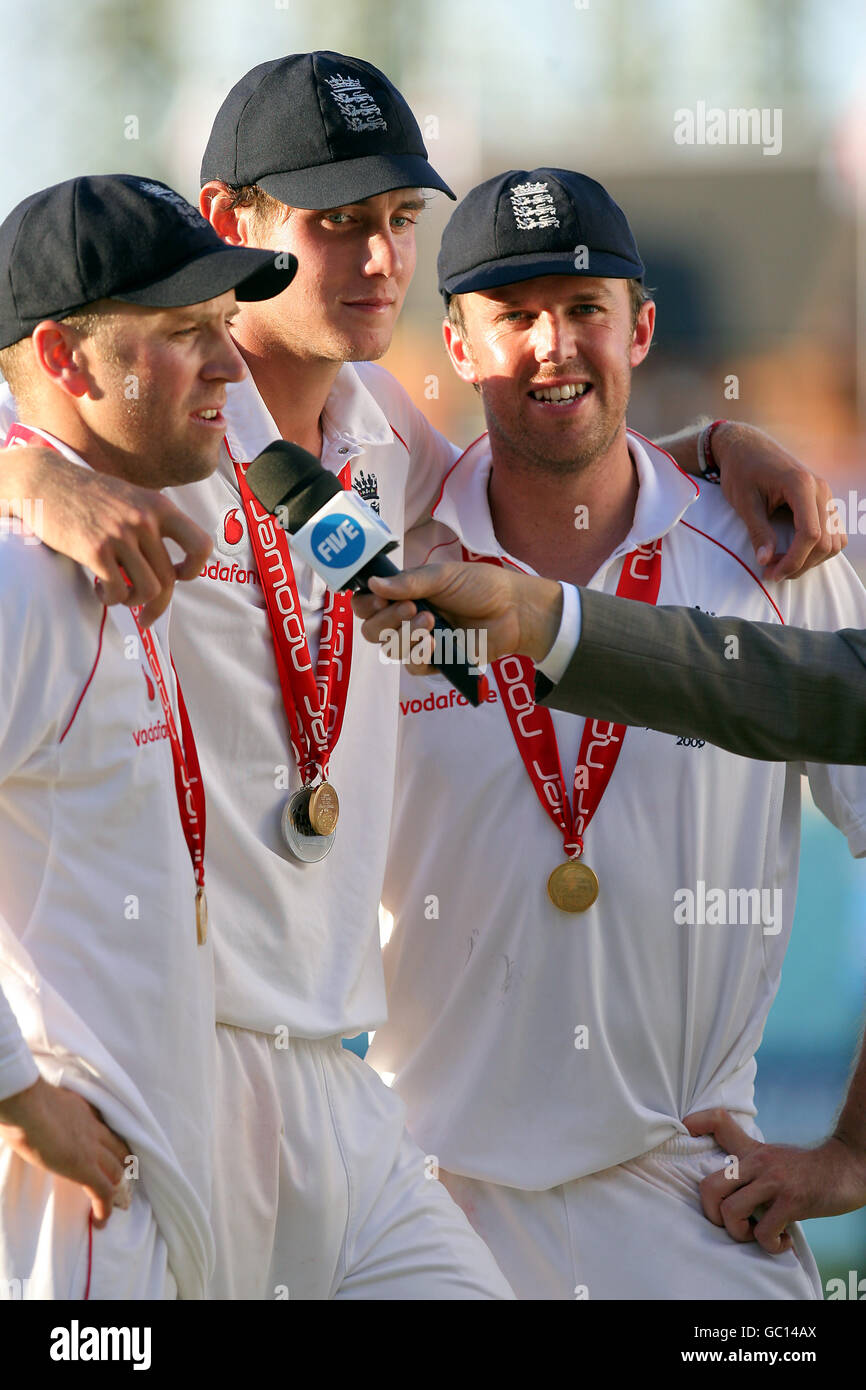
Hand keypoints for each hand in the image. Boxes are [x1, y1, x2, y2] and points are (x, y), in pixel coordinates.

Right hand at [0, 1076, 131, 1226]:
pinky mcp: (84, 1167)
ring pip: (115, 1170)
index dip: (109, 1145)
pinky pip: (102, 1191)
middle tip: (118, 1181)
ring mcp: (91, 1148)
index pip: (104, 1129)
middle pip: (118, 1149)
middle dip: (121, 1166)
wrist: (26, 1105)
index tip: (109, 1155)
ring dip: (115, 1188)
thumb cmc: (24, 1102)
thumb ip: (48, 1112)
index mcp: (83, 1112)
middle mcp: (93, 1128)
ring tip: (112, 1204)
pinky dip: (104, 1208)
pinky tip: (100, 1221)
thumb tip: (35, 1117)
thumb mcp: (43, 1104)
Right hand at [1, 445, 212, 627]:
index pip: (201, 544)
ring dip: (133, 602)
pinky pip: (118, 592)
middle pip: (169, 579)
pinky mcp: (96, 550)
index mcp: (159, 506)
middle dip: (159, 605)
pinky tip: (100, 590)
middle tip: (146, 618)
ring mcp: (121, 535)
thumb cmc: (88, 495)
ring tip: (119, 595)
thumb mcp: (131, 498)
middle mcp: (145, 520)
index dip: (195, 568)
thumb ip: (153, 524)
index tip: (179, 576)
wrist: (45, 481)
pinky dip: (111, 599)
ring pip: (148, 590)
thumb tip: (172, 569)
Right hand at [352, 562, 562, 670]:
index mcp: (404, 595)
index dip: (366, 604)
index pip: (368, 605)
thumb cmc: (480, 586)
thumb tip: (373, 583)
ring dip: (406, 635)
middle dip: (386, 620)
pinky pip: (414, 666)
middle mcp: (407, 620)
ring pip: (391, 649)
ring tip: (431, 620)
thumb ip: (409, 582)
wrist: (513, 610)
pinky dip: (419, 654)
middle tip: (410, 608)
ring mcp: (420, 642)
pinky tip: (434, 643)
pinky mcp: (436, 662)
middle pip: (372, 631)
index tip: (379, 599)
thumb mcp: (443, 576)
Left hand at [684, 1108, 865, 1253]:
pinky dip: (770, 1245)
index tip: (684, 1127)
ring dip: (740, 1234)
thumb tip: (727, 1182)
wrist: (846, 1169)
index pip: (719, 1122)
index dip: (696, 1122)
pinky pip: (763, 1232)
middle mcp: (758, 1163)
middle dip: (712, 1215)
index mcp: (752, 1151)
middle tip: (730, 1223)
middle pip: (709, 1187)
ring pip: (731, 1212)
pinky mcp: (791, 1201)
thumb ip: (749, 1161)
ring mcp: (773, 1181)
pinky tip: (781, 1240)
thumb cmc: (806, 1170)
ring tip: (757, 1233)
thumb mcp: (773, 1156)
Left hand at [712, 422, 845, 581]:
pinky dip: (819, 549)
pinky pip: (833, 532)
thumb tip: (766, 561)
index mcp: (801, 485)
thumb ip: (758, 532)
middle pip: (825, 542)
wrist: (747, 446)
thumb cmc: (742, 470)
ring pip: (835, 540)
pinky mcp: (823, 500)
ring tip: (782, 565)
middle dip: (800, 564)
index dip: (793, 560)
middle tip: (772, 573)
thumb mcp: (744, 502)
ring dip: (812, 559)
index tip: (771, 573)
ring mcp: (825, 493)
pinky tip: (794, 553)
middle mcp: (820, 488)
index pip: (810, 534)